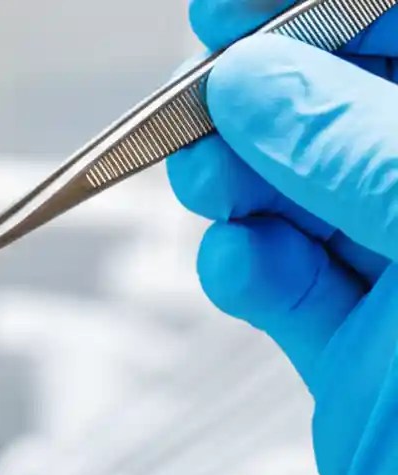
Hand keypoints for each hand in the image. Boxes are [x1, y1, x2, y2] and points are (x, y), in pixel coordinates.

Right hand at [167, 2, 397, 474]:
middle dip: (264, 103)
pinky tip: (241, 270)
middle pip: (346, 120)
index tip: (237, 11)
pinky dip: (245, 271)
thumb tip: (267, 89)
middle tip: (200, 95)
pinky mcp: (357, 356)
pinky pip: (284, 287)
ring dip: (239, 186)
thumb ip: (360, 159)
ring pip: (303, 199)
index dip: (327, 20)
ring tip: (210, 189)